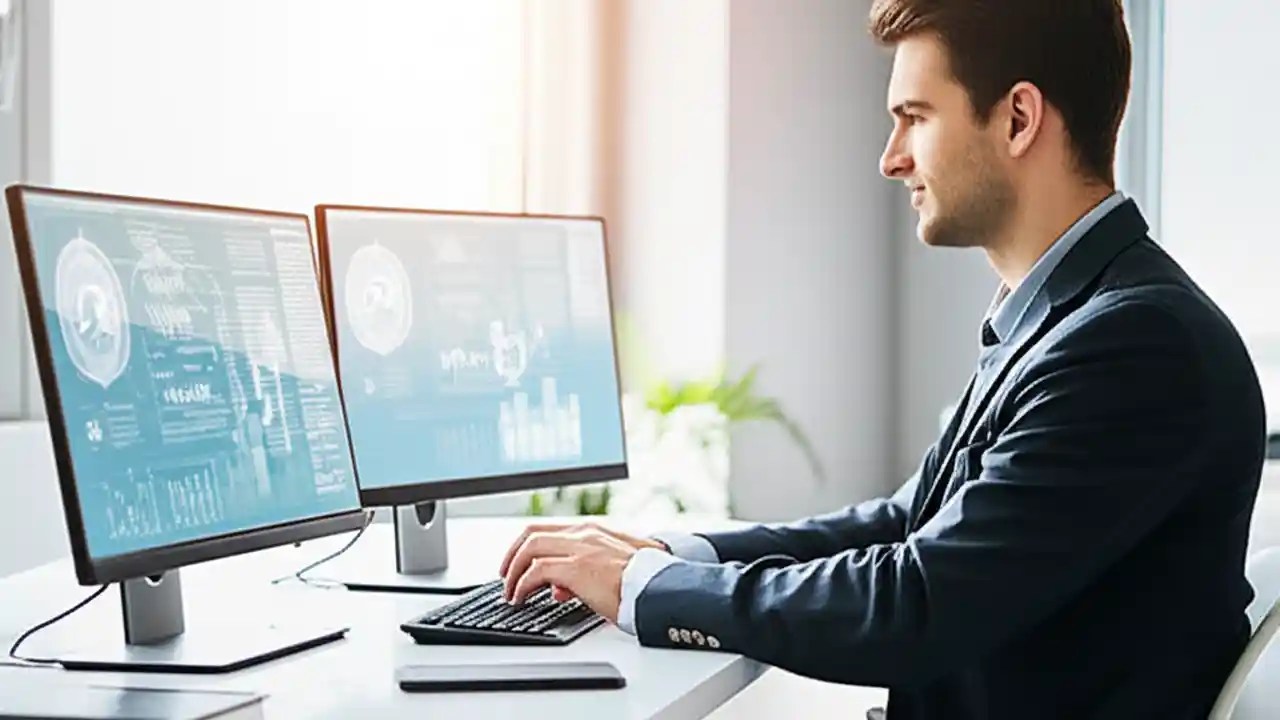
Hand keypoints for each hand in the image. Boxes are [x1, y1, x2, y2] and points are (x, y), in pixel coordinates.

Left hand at [498, 523, 666, 623]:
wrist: (659, 588)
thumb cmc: (643, 582)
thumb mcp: (611, 569)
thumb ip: (583, 571)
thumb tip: (561, 587)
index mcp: (593, 531)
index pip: (548, 528)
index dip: (526, 544)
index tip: (519, 560)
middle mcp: (584, 533)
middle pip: (531, 534)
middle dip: (512, 554)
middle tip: (506, 574)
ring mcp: (579, 548)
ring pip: (529, 549)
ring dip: (514, 571)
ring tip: (510, 591)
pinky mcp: (576, 568)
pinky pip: (536, 571)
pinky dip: (522, 584)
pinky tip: (521, 597)